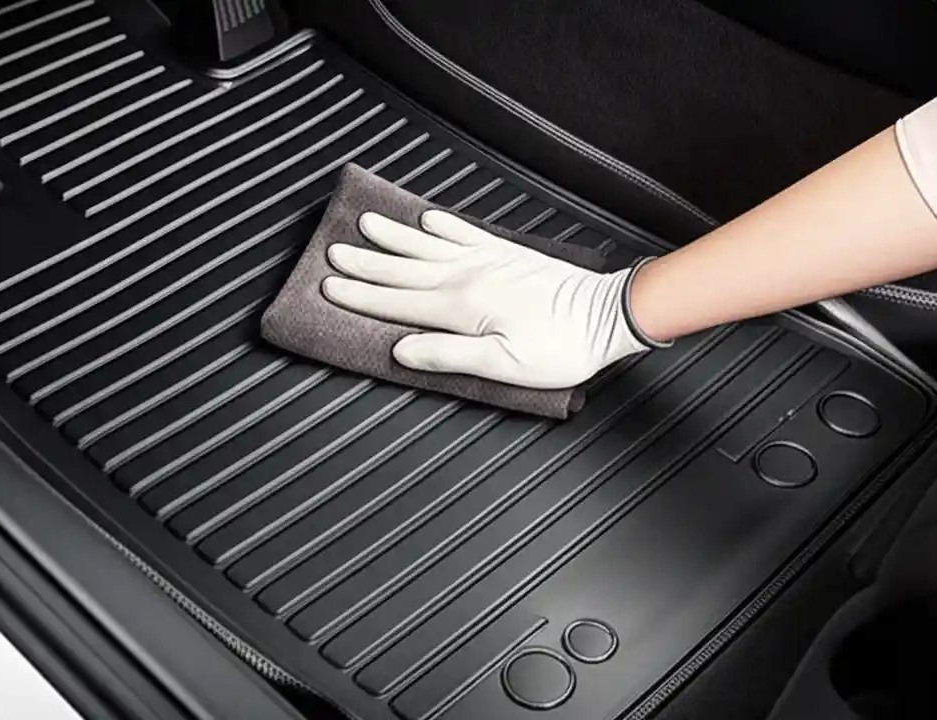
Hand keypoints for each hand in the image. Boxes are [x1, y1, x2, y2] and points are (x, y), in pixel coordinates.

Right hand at [322, 210, 658, 388]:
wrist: (608, 316)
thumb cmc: (562, 348)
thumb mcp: (504, 366)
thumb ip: (449, 355)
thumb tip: (403, 349)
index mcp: (461, 307)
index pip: (398, 302)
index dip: (360, 297)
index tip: (328, 287)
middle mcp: (468, 276)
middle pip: (404, 269)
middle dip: (365, 263)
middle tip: (332, 252)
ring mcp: (487, 261)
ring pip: (427, 246)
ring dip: (394, 237)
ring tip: (365, 223)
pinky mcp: (507, 255)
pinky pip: (465, 233)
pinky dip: (443, 225)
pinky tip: (427, 219)